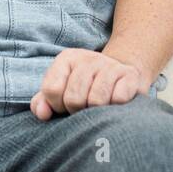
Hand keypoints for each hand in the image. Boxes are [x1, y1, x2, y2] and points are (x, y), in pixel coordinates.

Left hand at [29, 48, 153, 120]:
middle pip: (73, 98)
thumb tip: (43, 113)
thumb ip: (42, 102)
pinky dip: (116, 107)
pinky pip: (118, 99)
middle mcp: (88, 58)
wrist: (121, 74)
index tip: (65, 106)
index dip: (57, 106)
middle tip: (85, 108)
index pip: (52, 90)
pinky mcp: (130, 75)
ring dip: (97, 112)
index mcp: (67, 59)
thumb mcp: (60, 90)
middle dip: (78, 111)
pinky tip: (116, 103)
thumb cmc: (85, 88)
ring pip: (96, 100)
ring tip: (99, 107)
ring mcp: (110, 65)